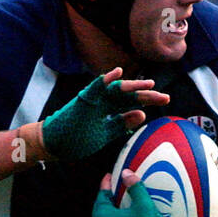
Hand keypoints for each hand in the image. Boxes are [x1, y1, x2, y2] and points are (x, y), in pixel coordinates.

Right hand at [40, 68, 168, 161]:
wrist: (52, 144)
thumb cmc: (76, 140)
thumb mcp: (104, 135)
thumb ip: (121, 125)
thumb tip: (142, 114)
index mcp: (109, 111)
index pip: (132, 103)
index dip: (149, 100)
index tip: (165, 101)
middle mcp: (103, 102)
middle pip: (128, 95)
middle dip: (147, 95)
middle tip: (165, 97)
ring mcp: (93, 100)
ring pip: (115, 89)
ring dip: (132, 85)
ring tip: (149, 84)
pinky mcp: (82, 101)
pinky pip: (94, 88)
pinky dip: (104, 79)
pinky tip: (117, 72)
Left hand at [92, 169, 170, 216]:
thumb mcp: (144, 207)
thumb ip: (135, 187)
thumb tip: (126, 172)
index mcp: (103, 216)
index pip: (102, 195)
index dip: (106, 184)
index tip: (109, 177)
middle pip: (100, 211)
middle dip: (106, 201)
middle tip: (114, 194)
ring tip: (118, 213)